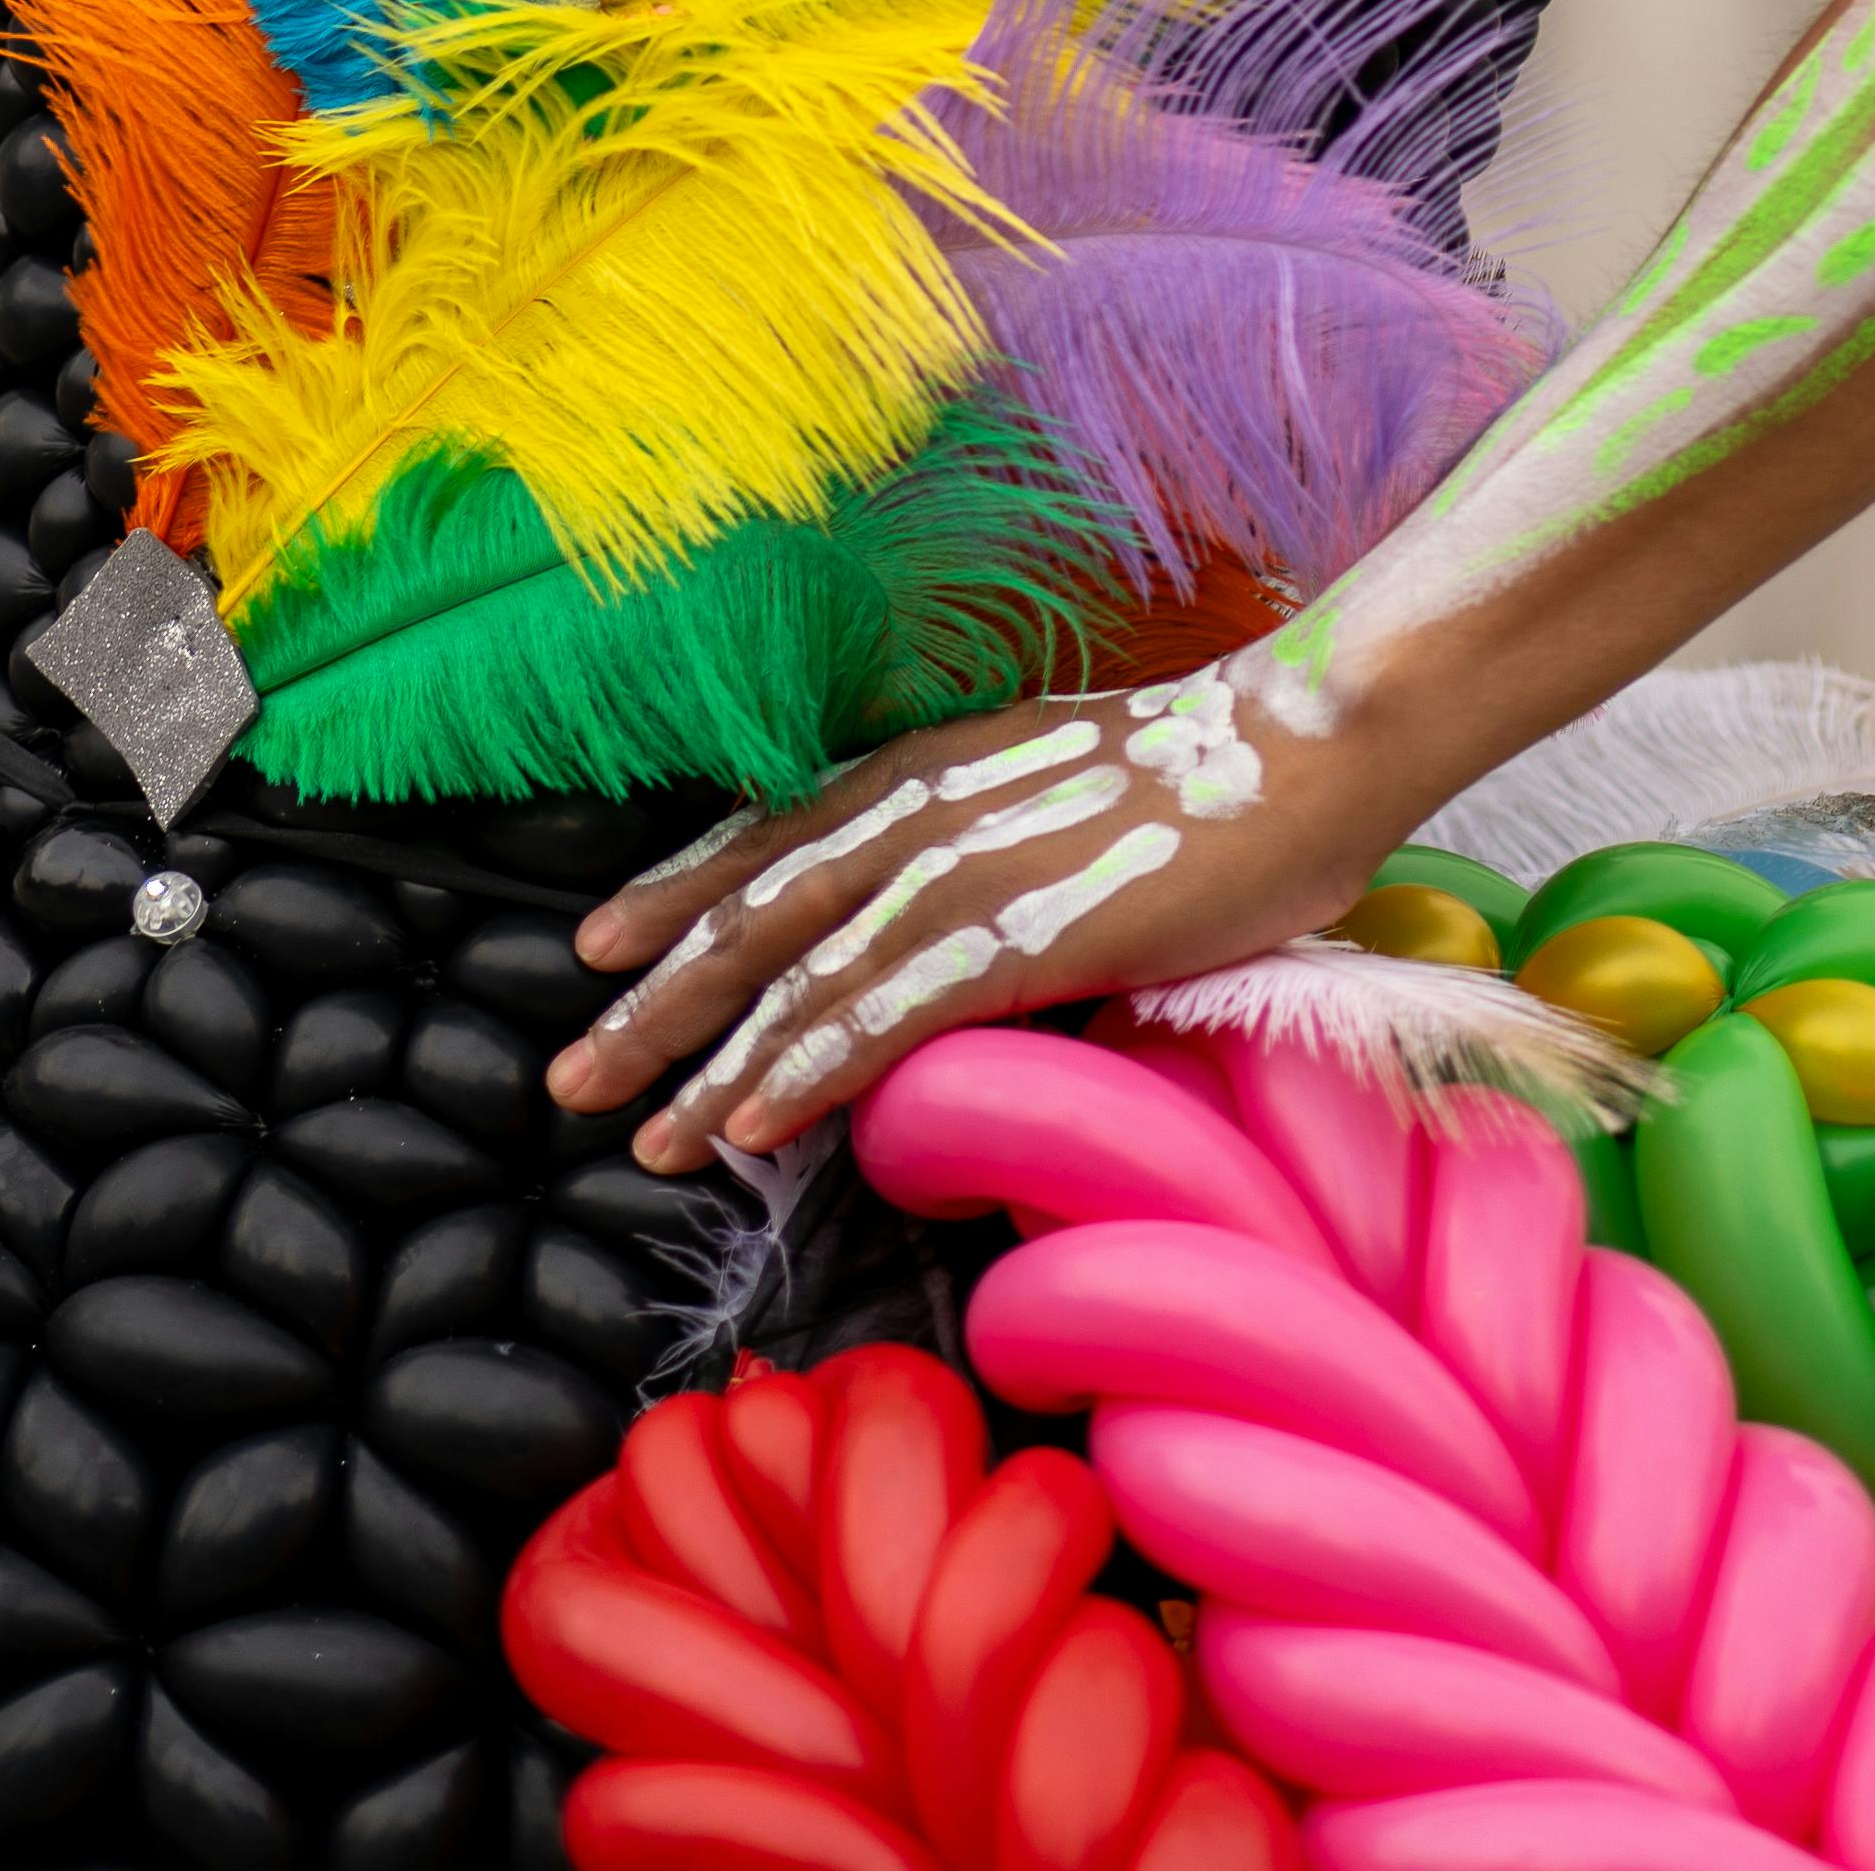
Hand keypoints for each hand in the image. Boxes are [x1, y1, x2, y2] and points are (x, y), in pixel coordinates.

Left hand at [552, 663, 1391, 1168]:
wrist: (1303, 747)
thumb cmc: (1208, 779)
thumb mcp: (1060, 794)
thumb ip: (990, 849)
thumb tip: (950, 921)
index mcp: (928, 769)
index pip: (773, 836)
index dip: (682, 889)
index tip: (602, 945)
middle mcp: (920, 810)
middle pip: (756, 910)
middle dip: (657, 994)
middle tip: (571, 1065)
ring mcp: (961, 870)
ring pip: (799, 976)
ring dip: (710, 1060)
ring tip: (638, 1128)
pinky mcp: (1015, 933)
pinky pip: (881, 1015)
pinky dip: (804, 1071)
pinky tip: (750, 1125)